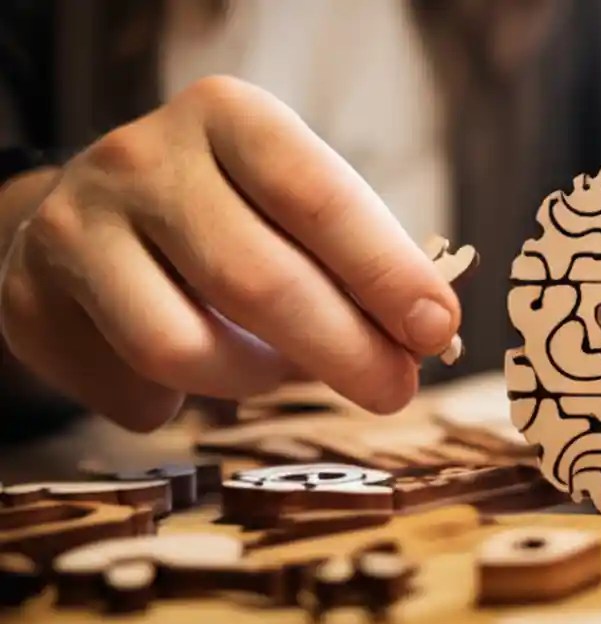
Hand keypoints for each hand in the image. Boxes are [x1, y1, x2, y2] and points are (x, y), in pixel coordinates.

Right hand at [0, 76, 458, 430]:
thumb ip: (362, 265)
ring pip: (181, 348)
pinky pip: (130, 389)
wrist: (99, 218)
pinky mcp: (31, 299)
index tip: (437, 329)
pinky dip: (179, 405)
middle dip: (344, 350)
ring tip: (275, 369)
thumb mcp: (300, 211)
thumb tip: (427, 339)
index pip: (318, 197)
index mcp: (228, 117)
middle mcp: (141, 157)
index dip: (385, 271)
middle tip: (394, 391)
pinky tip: (188, 374)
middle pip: (256, 280)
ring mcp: (76, 226)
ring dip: (253, 381)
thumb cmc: (234, 214)